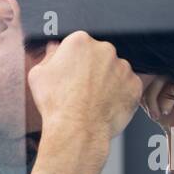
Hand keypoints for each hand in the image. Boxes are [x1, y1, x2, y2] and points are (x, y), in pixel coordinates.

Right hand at [29, 31, 142, 145]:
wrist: (77, 131)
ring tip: (95, 99)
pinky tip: (106, 104)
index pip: (80, 44)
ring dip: (108, 81)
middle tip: (83, 88)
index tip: (74, 73)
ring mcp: (122, 67)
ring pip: (116, 70)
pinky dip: (120, 94)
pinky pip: (128, 86)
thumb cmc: (57, 105)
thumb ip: (50, 56)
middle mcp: (104, 50)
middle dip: (94, 69)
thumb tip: (54, 49)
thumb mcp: (39, 75)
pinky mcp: (135, 85)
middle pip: (100, 55)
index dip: (76, 61)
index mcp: (80, 42)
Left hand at [141, 57, 173, 173]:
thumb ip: (144, 75)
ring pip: (164, 74)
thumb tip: (128, 65)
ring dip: (154, 96)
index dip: (143, 74)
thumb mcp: (149, 90)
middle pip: (156, 65)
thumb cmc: (169, 113)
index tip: (139, 93)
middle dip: (146, 86)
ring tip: (156, 111)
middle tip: (146, 105)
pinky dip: (165, 101)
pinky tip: (167, 111)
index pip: (153, 57)